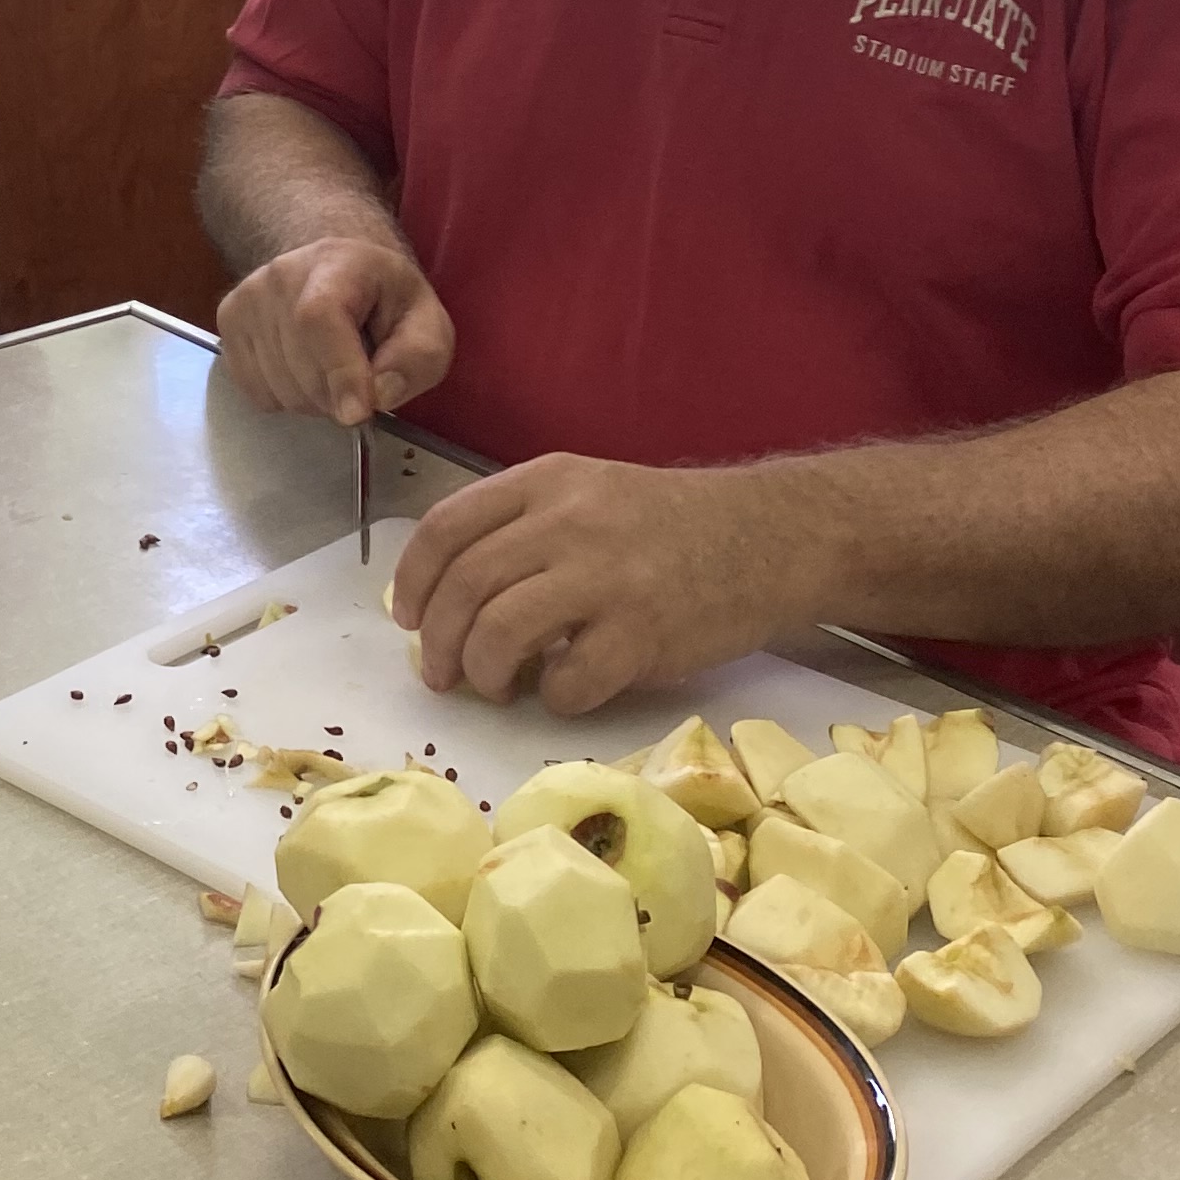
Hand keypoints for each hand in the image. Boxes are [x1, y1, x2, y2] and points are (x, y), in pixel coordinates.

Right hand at [215, 237, 453, 431]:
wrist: (334, 268)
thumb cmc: (385, 300)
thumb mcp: (426, 324)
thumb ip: (416, 359)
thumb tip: (379, 394)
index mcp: (337, 262)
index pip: (320, 318)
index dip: (338, 370)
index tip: (357, 413)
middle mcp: (280, 275)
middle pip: (301, 366)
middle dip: (338, 395)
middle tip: (361, 380)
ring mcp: (246, 298)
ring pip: (279, 388)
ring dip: (314, 400)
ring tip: (332, 369)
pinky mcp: (227, 322)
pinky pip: (257, 392)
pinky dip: (286, 398)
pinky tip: (304, 369)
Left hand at [391, 452, 822, 716]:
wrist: (772, 536)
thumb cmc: (671, 523)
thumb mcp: (589, 493)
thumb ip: (523, 527)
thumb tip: (449, 596)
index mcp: (546, 481)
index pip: (447, 527)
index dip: (414, 580)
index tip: (407, 617)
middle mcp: (569, 521)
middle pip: (466, 585)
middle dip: (438, 641)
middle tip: (442, 674)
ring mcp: (607, 576)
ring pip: (501, 632)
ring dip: (485, 672)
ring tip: (497, 687)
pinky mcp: (644, 632)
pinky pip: (569, 682)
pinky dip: (555, 698)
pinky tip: (567, 691)